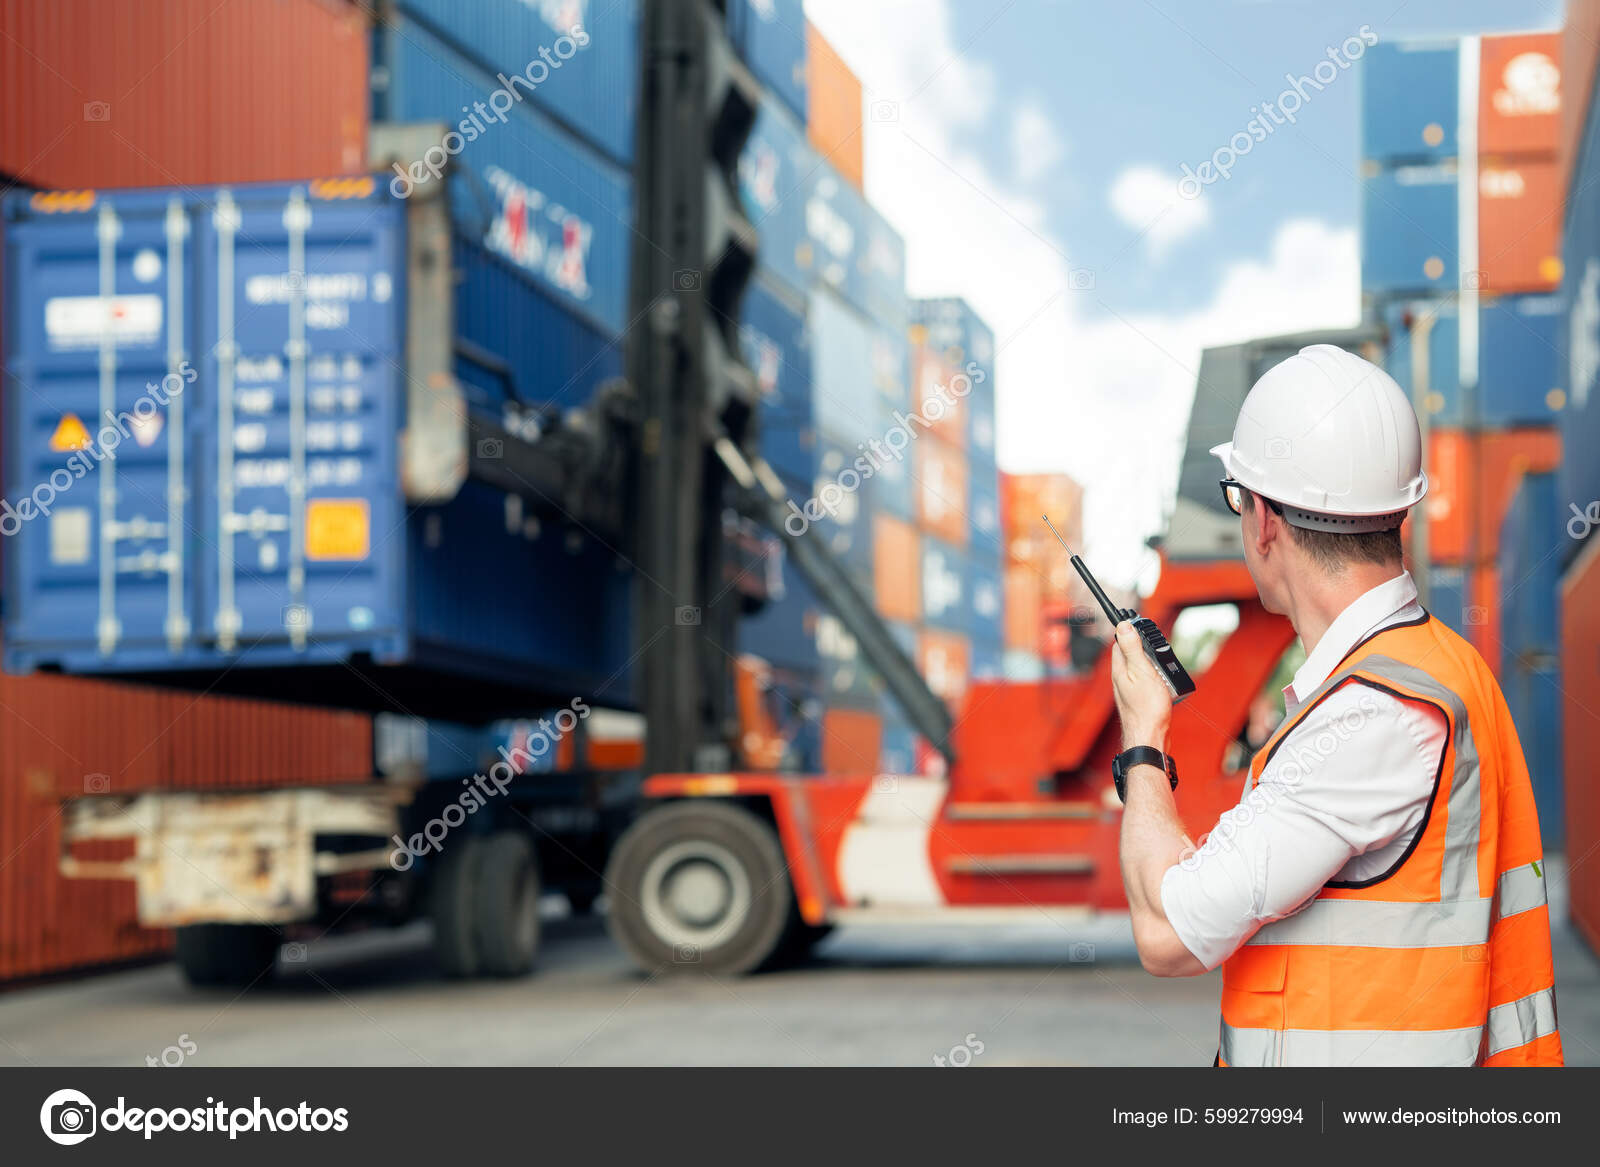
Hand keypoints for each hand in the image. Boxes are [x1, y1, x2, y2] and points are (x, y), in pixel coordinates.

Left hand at [1111, 620, 1172, 748]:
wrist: (1149, 738)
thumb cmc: (1146, 708)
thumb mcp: (1142, 671)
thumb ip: (1132, 648)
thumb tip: (1122, 626)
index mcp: (1119, 669)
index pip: (1120, 642)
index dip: (1131, 633)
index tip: (1144, 629)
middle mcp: (1121, 679)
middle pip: (1132, 655)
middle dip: (1146, 651)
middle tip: (1158, 654)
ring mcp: (1130, 690)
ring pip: (1141, 670)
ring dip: (1154, 668)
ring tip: (1163, 673)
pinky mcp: (1139, 700)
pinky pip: (1148, 684)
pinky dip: (1157, 681)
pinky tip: (1164, 687)